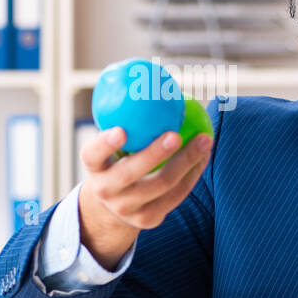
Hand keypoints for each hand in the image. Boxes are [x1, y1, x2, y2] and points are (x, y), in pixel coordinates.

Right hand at [77, 125, 212, 269]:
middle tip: (175, 134)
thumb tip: (150, 77)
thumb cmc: (117, 161)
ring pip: (161, 186)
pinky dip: (193, 175)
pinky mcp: (148, 220)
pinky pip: (176, 196)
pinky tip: (204, 156)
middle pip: (130, 174)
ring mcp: (127, 209)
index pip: (92, 155)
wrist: (112, 207)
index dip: (104, 144)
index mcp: (94, 167)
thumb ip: (124, 119)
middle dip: (154, 155)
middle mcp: (106, 190)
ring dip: (186, 162)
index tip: (120, 130)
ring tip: (204, 140)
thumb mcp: (111, 146)